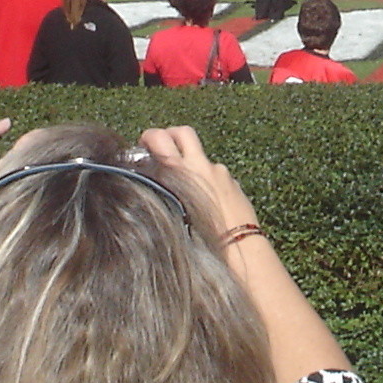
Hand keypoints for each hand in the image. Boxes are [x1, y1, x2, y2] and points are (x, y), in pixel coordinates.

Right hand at [141, 124, 256, 233]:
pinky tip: (205, 202)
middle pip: (182, 133)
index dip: (149, 137)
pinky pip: (216, 175)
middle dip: (171, 135)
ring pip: (201, 156)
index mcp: (180, 171)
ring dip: (191, 163)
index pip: (160, 138)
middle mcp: (200, 166)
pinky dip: (208, 181)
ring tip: (184, 184)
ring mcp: (219, 172)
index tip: (143, 145)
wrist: (240, 249)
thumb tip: (155, 187)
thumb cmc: (203, 240)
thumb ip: (164, 193)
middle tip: (162, 148)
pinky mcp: (233, 183)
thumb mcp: (171, 215)